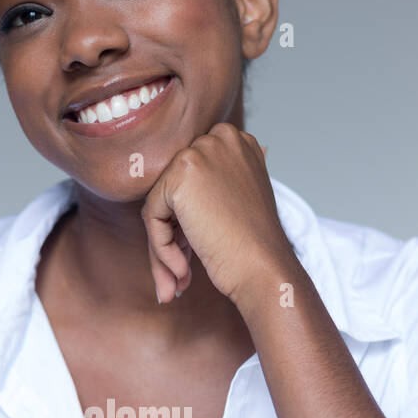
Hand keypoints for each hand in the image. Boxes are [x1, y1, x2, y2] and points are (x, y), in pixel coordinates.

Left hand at [141, 122, 292, 304]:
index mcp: (236, 141)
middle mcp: (220, 138)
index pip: (191, 179)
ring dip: (164, 247)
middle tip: (180, 273)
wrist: (264, 268)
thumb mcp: (237, 201)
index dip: (187, 220)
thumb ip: (209, 189)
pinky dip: (161, 248)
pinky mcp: (181, 175)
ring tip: (177, 280)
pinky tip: (182, 270)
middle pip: (173, 189)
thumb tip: (169, 205)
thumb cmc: (254, 245)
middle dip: (173, 234)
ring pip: (160, 204)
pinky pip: (153, 215)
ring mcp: (200, 152)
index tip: (192, 252)